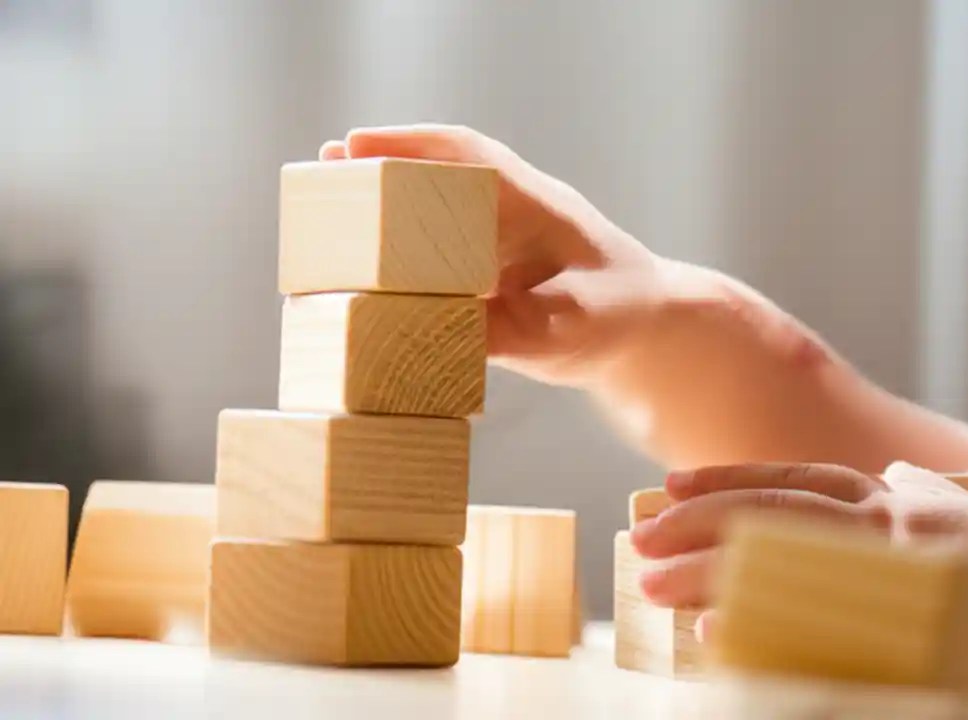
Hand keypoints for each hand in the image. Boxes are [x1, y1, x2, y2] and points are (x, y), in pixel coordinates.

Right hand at [318, 124, 667, 386]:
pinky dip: (394, 261)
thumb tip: (443, 330)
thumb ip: (513, 328)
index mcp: (534, 204)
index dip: (411, 146)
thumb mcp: (571, 326)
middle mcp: (508, 215)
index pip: (468, 156)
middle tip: (322, 168)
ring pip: (429, 215)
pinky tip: (355, 274)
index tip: (358, 145)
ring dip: (381, 212)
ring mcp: (494, 245)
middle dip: (380, 169)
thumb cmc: (618, 316)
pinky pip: (433, 260)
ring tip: (321, 213)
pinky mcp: (485, 281)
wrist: (645, 336)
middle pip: (436, 176)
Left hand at [630, 461, 967, 643]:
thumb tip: (898, 470)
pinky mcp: (893, 616)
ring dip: (708, 571)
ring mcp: (883, 567)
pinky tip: (710, 630)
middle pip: (768, 513)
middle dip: (698, 522)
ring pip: (775, 558)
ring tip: (650, 583)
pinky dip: (758, 621)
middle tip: (639, 534)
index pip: (789, 480)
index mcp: (887, 499)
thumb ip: (924, 488)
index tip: (671, 485)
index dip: (726, 480)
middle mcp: (877, 522)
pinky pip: (809, 619)